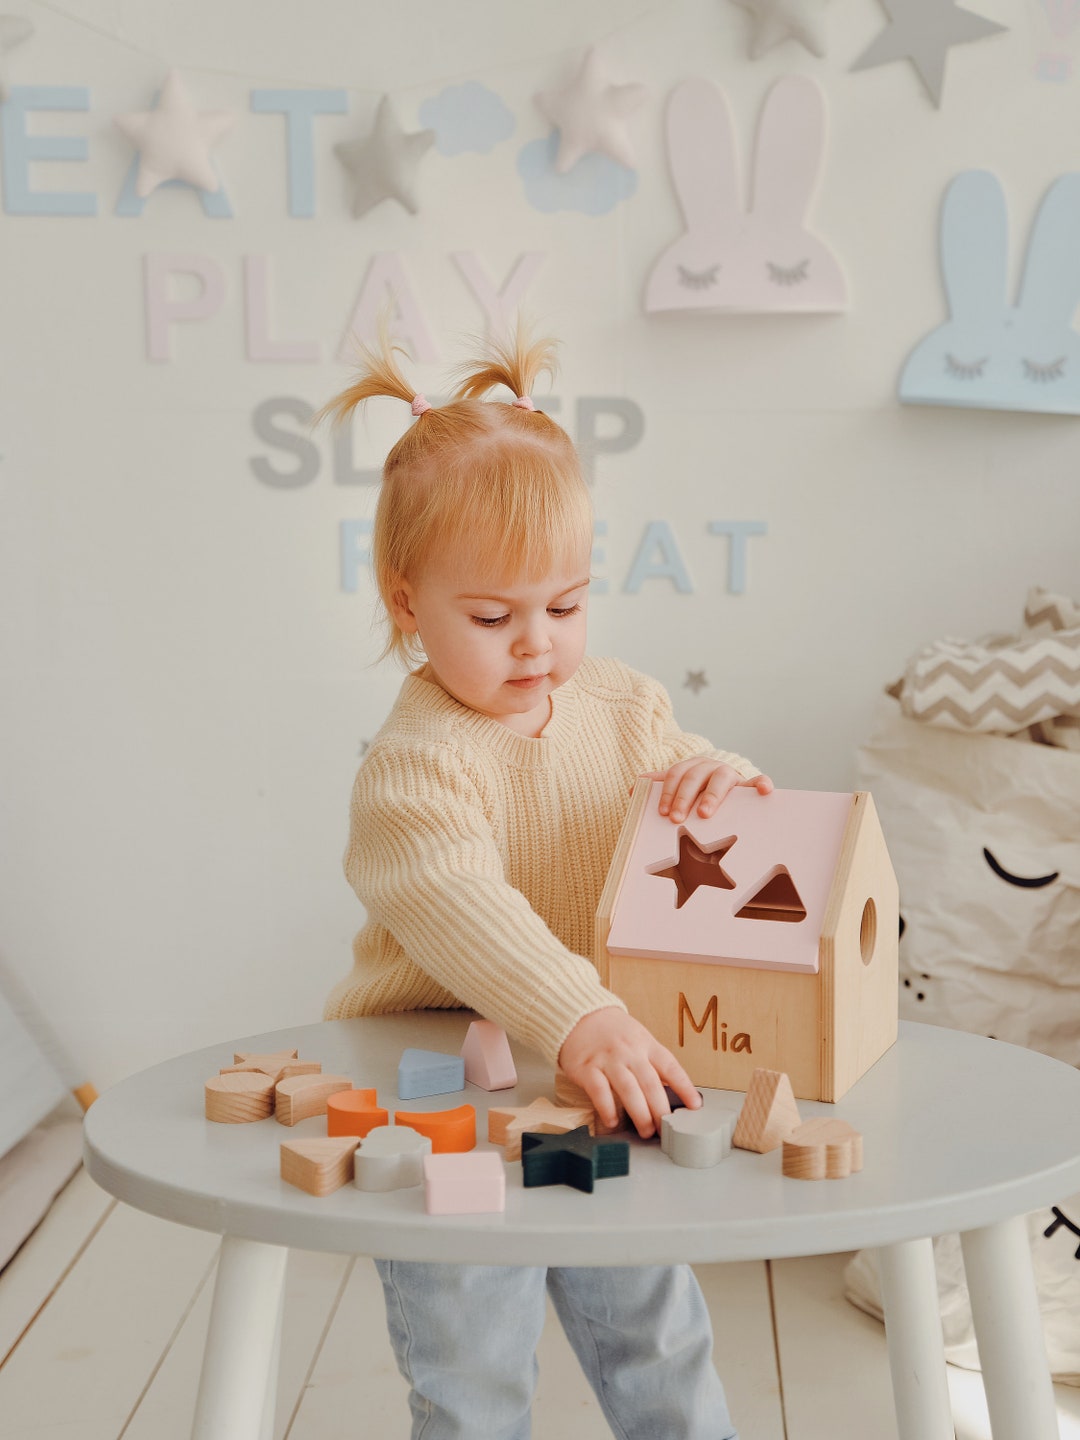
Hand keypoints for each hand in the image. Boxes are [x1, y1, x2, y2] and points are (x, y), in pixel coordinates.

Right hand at [558, 1007, 699, 1138]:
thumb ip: (652, 1063)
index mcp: (646, 1044)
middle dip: (660, 1110)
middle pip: (651, 1083)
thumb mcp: (639, 1039)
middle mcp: (630, 1052)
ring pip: (628, 1089)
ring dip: (640, 1114)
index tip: (695, 1106)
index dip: (685, 1087)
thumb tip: (672, 1092)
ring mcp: (608, 1059)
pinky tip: (613, 1121)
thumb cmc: (613, 1032)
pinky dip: (607, 1108)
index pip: (670, 1067)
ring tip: (646, 1131)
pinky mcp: (587, 1068)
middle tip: (666, 1130)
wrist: (578, 1014)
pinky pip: (599, 1091)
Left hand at [644, 756, 772, 823]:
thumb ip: (659, 787)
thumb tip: (634, 788)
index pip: (676, 775)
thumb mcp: (679, 788)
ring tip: (704, 813)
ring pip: (721, 778)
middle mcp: (710, 767)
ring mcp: (730, 775)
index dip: (668, 792)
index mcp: (691, 767)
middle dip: (684, 798)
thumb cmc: (698, 793)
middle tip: (677, 819)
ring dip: (712, 795)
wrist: (726, 788)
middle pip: (695, 777)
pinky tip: (764, 791)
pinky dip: (761, 783)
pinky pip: (757, 781)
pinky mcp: (748, 785)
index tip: (662, 812)